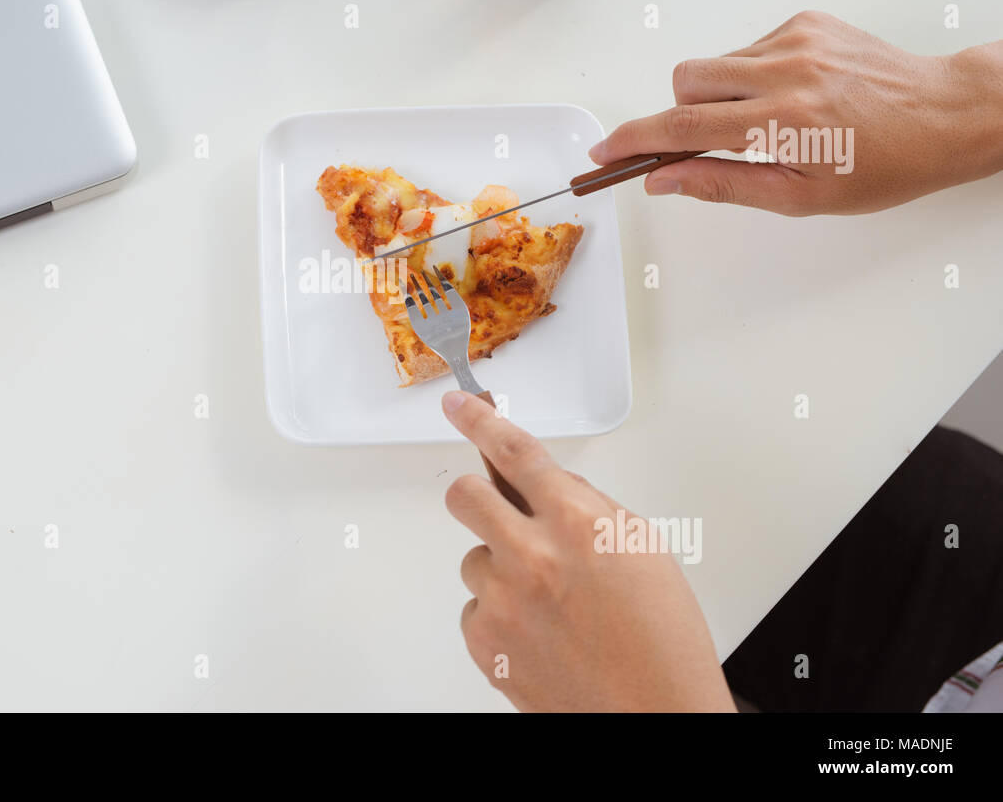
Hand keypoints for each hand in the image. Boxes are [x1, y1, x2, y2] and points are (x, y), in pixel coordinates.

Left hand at [442, 391, 733, 711]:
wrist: (652, 716)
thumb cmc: (662, 640)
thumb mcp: (642, 549)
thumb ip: (588, 507)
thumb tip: (549, 485)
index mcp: (578, 522)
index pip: (514, 450)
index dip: (479, 419)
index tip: (459, 404)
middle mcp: (531, 555)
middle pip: (466, 496)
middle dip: (477, 497)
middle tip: (501, 517)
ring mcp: (502, 600)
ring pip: (473, 558)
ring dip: (502, 569)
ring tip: (551, 604)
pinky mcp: (484, 641)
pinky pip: (476, 607)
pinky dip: (501, 614)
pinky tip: (542, 634)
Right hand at [588, 11, 1002, 214]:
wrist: (941, 115)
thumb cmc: (882, 165)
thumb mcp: (800, 197)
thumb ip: (723, 185)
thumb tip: (664, 181)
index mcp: (782, 124)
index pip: (682, 129)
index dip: (633, 141)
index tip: (604, 154)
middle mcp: (785, 74)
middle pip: (685, 83)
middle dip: (681, 115)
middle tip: (715, 142)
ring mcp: (796, 41)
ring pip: (714, 65)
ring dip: (719, 96)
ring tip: (765, 120)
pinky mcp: (806, 22)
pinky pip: (747, 47)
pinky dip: (751, 74)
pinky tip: (789, 94)